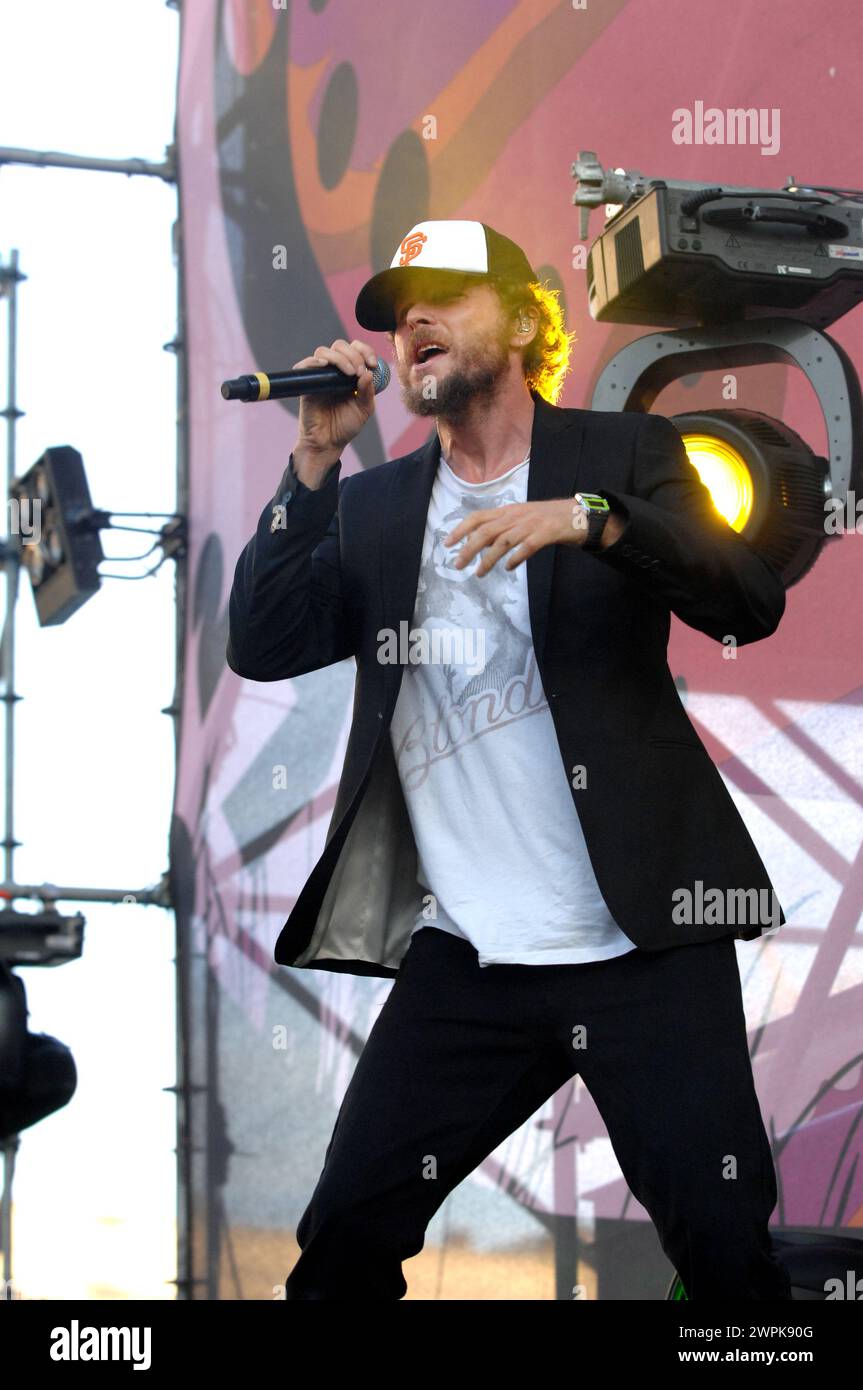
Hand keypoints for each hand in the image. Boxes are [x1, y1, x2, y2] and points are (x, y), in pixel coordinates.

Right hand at [293, 338, 379, 454]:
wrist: (327, 443)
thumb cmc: (345, 427)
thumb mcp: (364, 409)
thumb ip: (368, 392)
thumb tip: (368, 373)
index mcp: (350, 373)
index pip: (356, 350)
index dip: (365, 351)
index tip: (372, 364)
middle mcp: (334, 371)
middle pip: (340, 346)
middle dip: (353, 355)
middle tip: (359, 371)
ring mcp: (320, 376)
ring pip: (324, 351)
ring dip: (340, 358)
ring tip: (349, 373)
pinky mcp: (307, 383)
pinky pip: (305, 365)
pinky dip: (314, 361)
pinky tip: (325, 365)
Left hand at [443, 498, 618, 576]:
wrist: (579, 515)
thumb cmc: (548, 520)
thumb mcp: (522, 518)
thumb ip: (502, 528)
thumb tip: (478, 543)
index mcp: (509, 511)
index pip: (479, 517)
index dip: (461, 529)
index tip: (447, 544)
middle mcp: (517, 515)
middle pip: (486, 531)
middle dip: (469, 548)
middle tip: (458, 565)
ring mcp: (532, 524)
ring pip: (503, 540)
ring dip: (488, 558)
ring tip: (479, 573)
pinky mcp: (547, 533)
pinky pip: (527, 546)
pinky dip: (516, 557)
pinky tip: (509, 568)